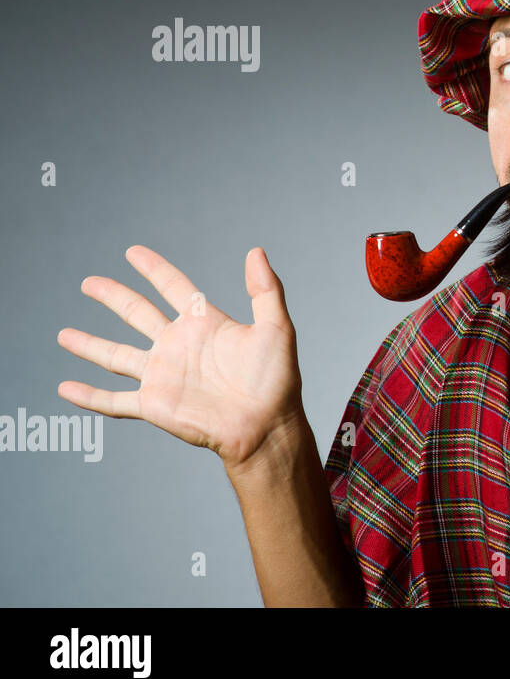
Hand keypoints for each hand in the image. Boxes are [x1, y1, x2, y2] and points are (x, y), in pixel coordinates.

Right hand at [56, 246, 304, 468]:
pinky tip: (65, 389)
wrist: (266, 426)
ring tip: (63, 334)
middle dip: (113, 297)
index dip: (154, 269)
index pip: (174, 288)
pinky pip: (113, 401)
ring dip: (90, 345)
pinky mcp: (154, 405)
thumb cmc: (276, 380)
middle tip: (88, 282)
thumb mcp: (277, 327)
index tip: (133, 252)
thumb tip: (256, 251)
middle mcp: (178, 346)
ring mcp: (163, 375)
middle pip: (137, 313)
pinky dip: (88, 396)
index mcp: (205, 324)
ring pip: (116, 356)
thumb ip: (266, 289)